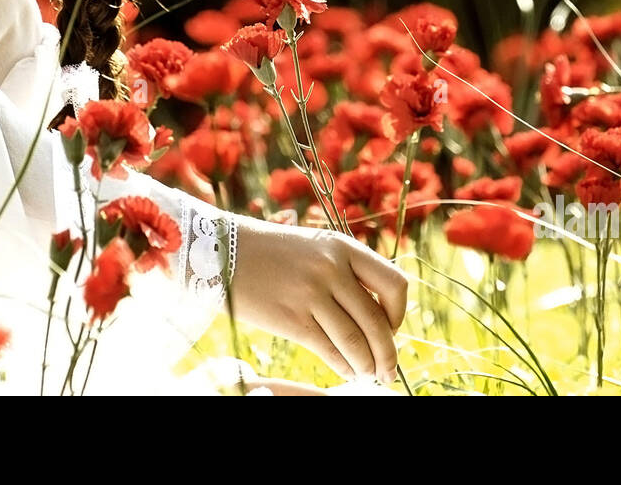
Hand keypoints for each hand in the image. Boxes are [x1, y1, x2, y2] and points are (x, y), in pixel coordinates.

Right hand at [227, 215, 408, 383]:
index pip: (394, 283)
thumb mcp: (315, 247)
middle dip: (387, 353)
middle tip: (387, 369)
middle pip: (377, 321)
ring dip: (367, 365)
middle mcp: (332, 269)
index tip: (391, 327)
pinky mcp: (292, 319)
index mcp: (343, 247)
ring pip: (355, 341)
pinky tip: (347, 371)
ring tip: (369, 374)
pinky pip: (329, 350)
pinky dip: (344, 366)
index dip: (399, 312)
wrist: (221, 251)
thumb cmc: (271, 253)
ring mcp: (312, 294)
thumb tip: (374, 315)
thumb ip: (344, 272)